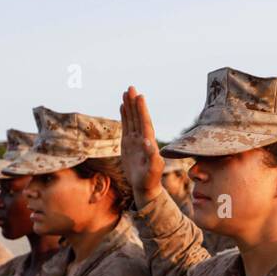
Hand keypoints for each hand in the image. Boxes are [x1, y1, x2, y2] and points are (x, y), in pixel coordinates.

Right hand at [120, 86, 165, 205]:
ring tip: (126, 92)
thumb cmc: (150, 181)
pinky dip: (125, 116)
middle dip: (135, 103)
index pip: (145, 123)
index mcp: (149, 143)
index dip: (142, 110)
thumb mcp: (153, 171)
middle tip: (131, 88)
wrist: (145, 187)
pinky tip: (123, 106)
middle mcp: (143, 139)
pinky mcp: (129, 144)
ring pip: (132, 120)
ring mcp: (136, 140)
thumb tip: (148, 142)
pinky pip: (126, 126)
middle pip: (138, 117)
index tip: (140, 97)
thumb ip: (152, 158)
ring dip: (129, 106)